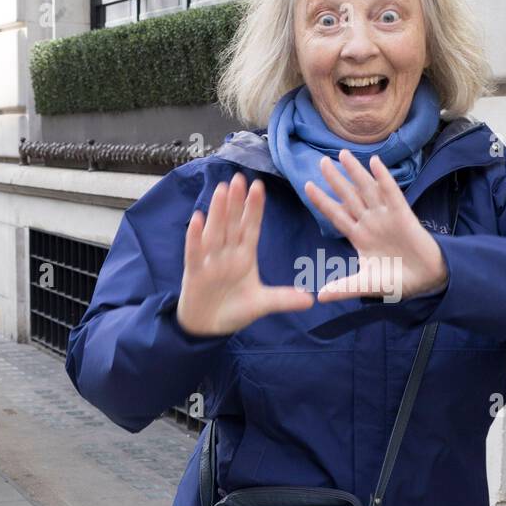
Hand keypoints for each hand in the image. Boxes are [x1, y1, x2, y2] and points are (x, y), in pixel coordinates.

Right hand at [176, 173, 314, 335]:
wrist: (207, 328)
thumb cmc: (233, 310)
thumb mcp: (262, 304)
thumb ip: (283, 299)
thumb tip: (311, 301)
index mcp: (244, 256)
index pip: (250, 228)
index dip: (254, 208)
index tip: (258, 187)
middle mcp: (227, 254)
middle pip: (232, 223)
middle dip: (236, 202)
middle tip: (239, 177)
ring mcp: (210, 261)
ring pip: (215, 231)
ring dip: (218, 211)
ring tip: (222, 189)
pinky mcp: (194, 272)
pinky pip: (194, 251)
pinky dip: (195, 237)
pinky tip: (197, 218)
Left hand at [304, 149, 448, 302]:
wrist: (426, 280)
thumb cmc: (397, 281)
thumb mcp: (366, 285)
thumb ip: (344, 288)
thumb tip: (319, 296)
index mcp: (359, 236)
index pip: (336, 215)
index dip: (322, 201)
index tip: (307, 186)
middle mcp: (370, 223)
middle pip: (349, 197)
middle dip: (335, 180)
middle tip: (320, 162)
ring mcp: (386, 216)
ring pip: (367, 190)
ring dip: (356, 172)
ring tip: (343, 154)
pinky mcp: (403, 215)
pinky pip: (392, 193)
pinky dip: (384, 179)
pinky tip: (375, 163)